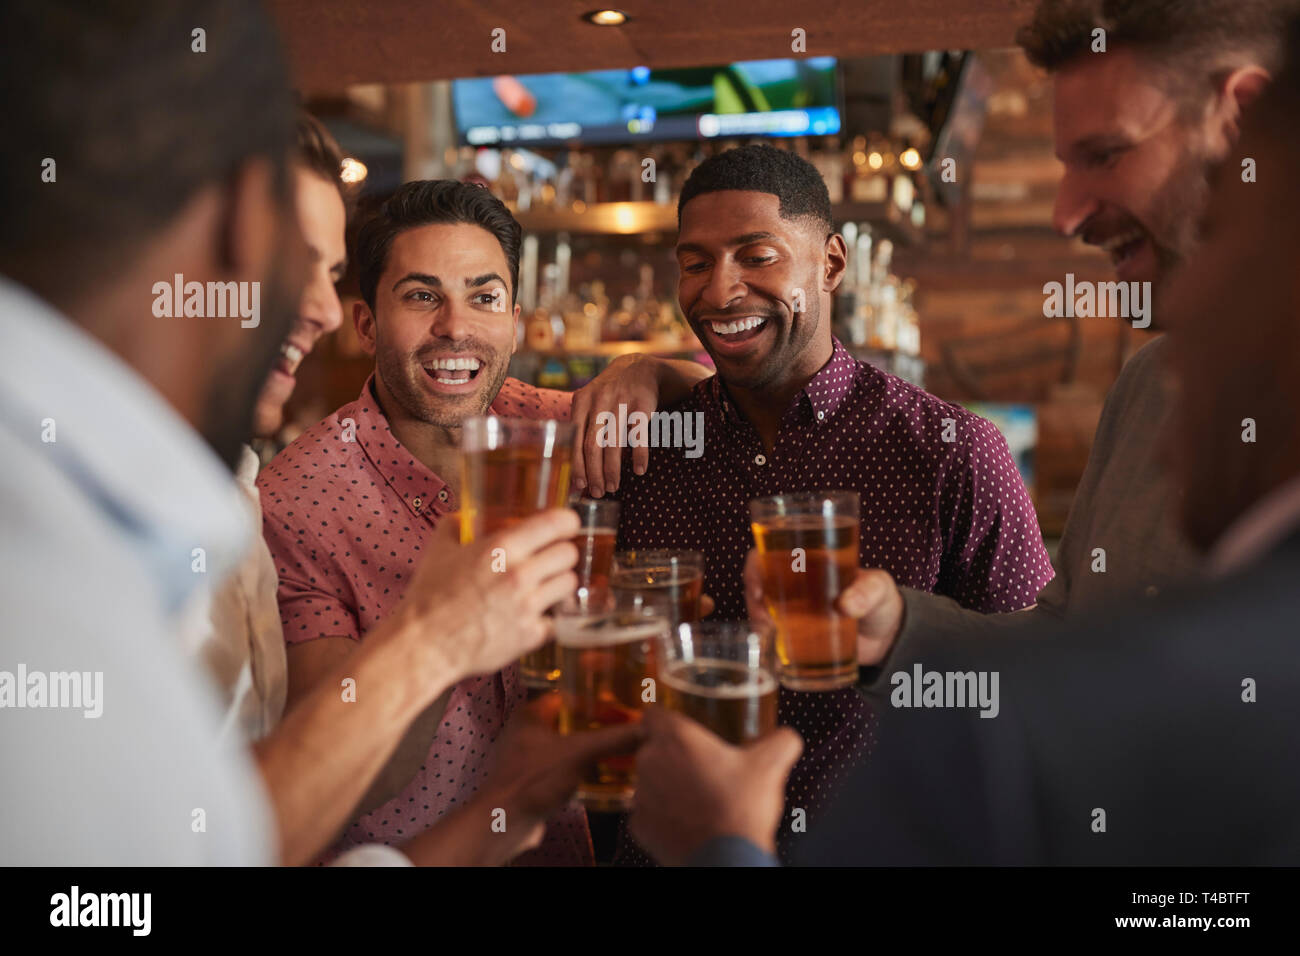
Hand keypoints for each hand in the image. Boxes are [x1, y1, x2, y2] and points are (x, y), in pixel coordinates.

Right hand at [392, 509, 580, 680]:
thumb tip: (465, 515)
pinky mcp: (530, 635)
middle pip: (569, 554)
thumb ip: (455, 525)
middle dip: (562, 554)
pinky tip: (530, 616)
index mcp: (501, 548)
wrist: (424, 643)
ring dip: (558, 584)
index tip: (568, 525)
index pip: (556, 523)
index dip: (567, 522)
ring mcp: (528, 606)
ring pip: (569, 585)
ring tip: (543, 587)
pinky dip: (546, 619)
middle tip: (552, 559)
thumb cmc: (429, 597)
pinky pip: (555, 620)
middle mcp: (520, 574)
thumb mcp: (439, 550)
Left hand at [468, 695, 644, 863]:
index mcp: (530, 714)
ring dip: (586, 749)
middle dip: (594, 726)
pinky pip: (559, 768)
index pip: (567, 696)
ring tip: (615, 750)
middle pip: (566, 721)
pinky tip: (598, 776)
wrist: (506, 820)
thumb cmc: (537, 778)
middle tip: (621, 728)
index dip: (593, 699)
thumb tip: (645, 729)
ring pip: (563, 746)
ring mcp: (524, 758)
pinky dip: (577, 769)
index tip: (619, 705)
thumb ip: (613, 739)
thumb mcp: (581, 752)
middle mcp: (524, 732)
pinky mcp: (529, 781)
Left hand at [570, 353, 662, 496]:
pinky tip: (638, 471)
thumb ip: (583, 428)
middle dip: (594, 473)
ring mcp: (622, 401)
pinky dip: (639, 456)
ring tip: (613, 487)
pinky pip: (639, 436)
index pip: (575, 439)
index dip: (577, 464)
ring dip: (613, 469)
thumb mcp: (590, 402)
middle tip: (598, 492)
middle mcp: (599, 400)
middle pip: (593, 444)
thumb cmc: (609, 394)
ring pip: (614, 443)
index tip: (579, 485)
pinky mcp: (643, 404)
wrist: (639, 367)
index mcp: (581, 401)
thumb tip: (578, 470)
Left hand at [629, 707, 801, 865]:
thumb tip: (787, 737)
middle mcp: (649, 761)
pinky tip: (688, 820)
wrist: (727, 859)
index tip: (681, 729)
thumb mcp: (771, 764)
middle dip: (672, 755)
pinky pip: (647, 812)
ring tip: (698, 797)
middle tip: (702, 767)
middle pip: (652, 748)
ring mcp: (641, 795)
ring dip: (667, 785)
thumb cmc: (742, 808)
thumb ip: (781, 740)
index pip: (653, 714)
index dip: (666, 719)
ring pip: (649, 780)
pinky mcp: (638, 825)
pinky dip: (663, 816)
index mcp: (675, 738)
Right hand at [742, 549, 903, 666]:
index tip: (758, 588)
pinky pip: (772, 636)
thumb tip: (845, 605)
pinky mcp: (797, 636)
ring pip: (761, 610)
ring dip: (757, 623)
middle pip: (759, 583)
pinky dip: (767, 644)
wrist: (889, 638)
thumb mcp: (879, 589)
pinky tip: (771, 655)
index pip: (770, 553)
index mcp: (811, 562)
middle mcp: (795, 584)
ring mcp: (794, 610)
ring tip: (770, 638)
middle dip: (754, 600)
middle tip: (766, 620)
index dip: (756, 566)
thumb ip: (867, 591)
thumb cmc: (882, 602)